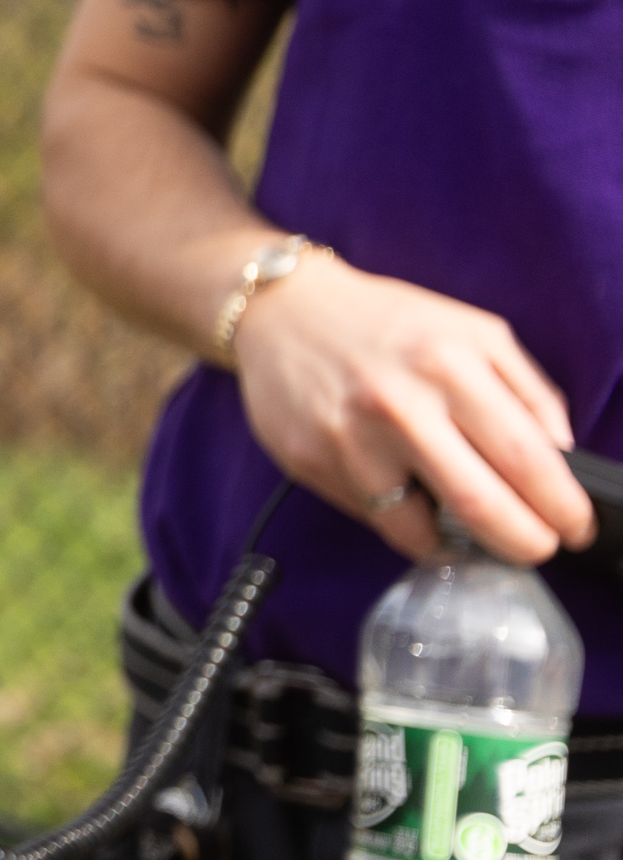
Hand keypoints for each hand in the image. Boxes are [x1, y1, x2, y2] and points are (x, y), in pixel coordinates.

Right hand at [231, 258, 591, 564]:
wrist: (284, 311)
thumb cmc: (386, 322)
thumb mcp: (473, 331)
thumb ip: (528, 387)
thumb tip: (561, 453)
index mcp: (449, 365)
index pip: (526, 457)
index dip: (562, 507)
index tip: (575, 527)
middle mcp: (398, 406)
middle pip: (480, 505)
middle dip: (524, 543)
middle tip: (537, 548)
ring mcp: (349, 440)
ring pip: (423, 529)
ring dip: (463, 543)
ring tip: (475, 531)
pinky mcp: (312, 463)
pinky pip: (375, 519)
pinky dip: (407, 526)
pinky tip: (418, 508)